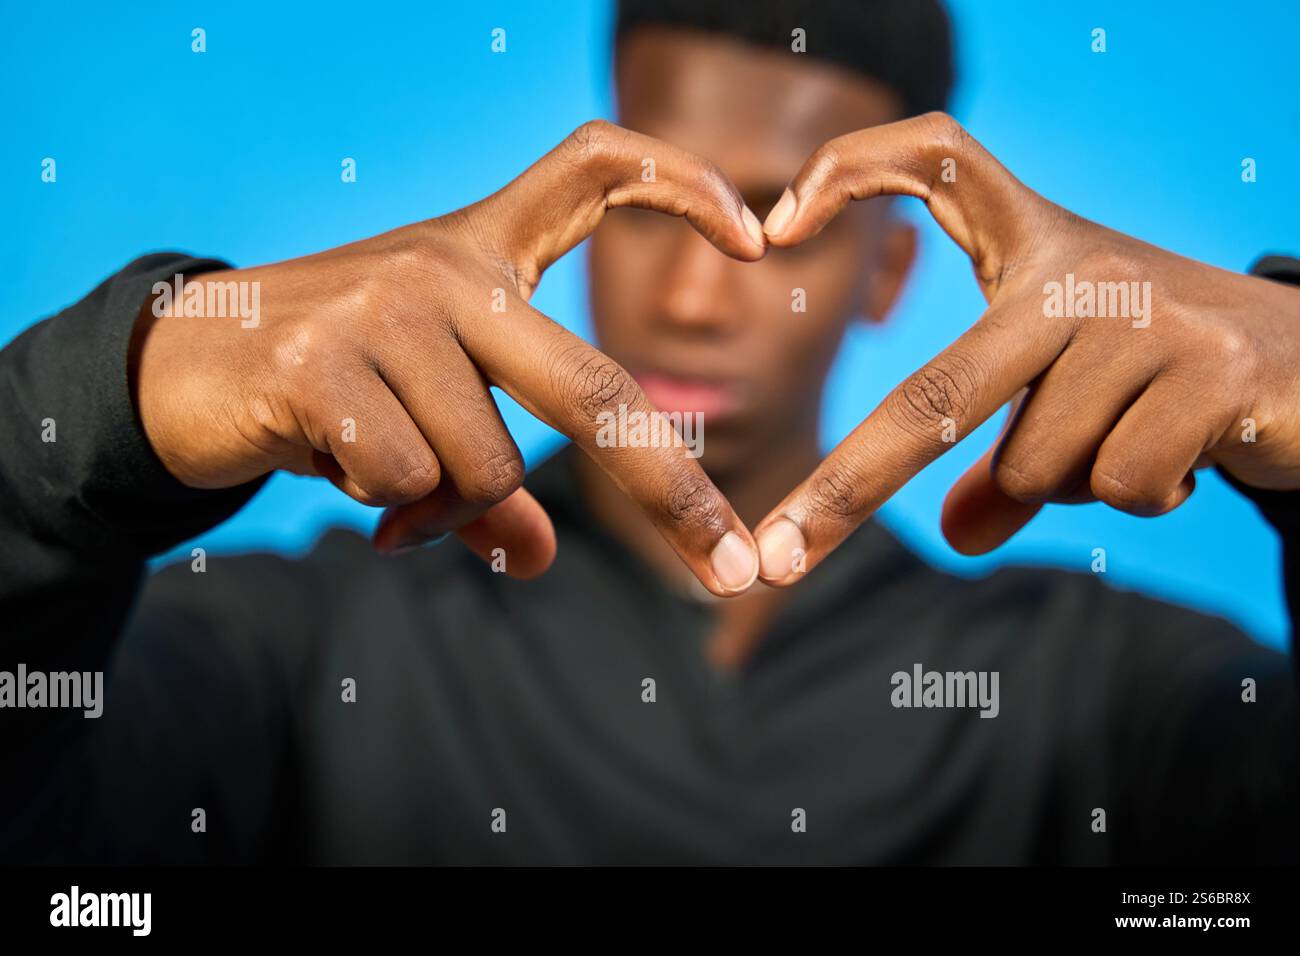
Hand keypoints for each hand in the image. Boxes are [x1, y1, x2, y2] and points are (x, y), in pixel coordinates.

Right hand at [131, 120, 767, 593]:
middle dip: (674, 492)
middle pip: (594, 388)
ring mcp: (386, 305)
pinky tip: (334, 463)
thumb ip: (493, 482)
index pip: (595, 166)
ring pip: (485, 464)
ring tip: (382, 474)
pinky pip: (407, 481)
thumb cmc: (334, 381)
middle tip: (729, 568)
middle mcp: (445, 264)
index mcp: (484, 250)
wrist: (183, 361)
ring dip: (447, 507)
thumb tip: (540, 559)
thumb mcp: (428, 414)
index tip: (759, 239)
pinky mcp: (322, 358)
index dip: (683, 183)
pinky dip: (386, 508)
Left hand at [753, 112, 1299, 583]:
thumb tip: (956, 536)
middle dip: (845, 489)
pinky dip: (1145, 495)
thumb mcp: (1068, 403)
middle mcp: (1082, 266)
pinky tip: (1192, 450)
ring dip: (1073, 482)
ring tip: (1145, 433)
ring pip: (1035, 464)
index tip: (774, 225)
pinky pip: (1115, 485)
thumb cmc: (1162, 378)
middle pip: (939, 393)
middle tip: (775, 561)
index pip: (940, 160)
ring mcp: (1147, 313)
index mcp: (1036, 249)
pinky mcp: (1211, 368)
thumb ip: (1004, 464)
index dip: (856, 168)